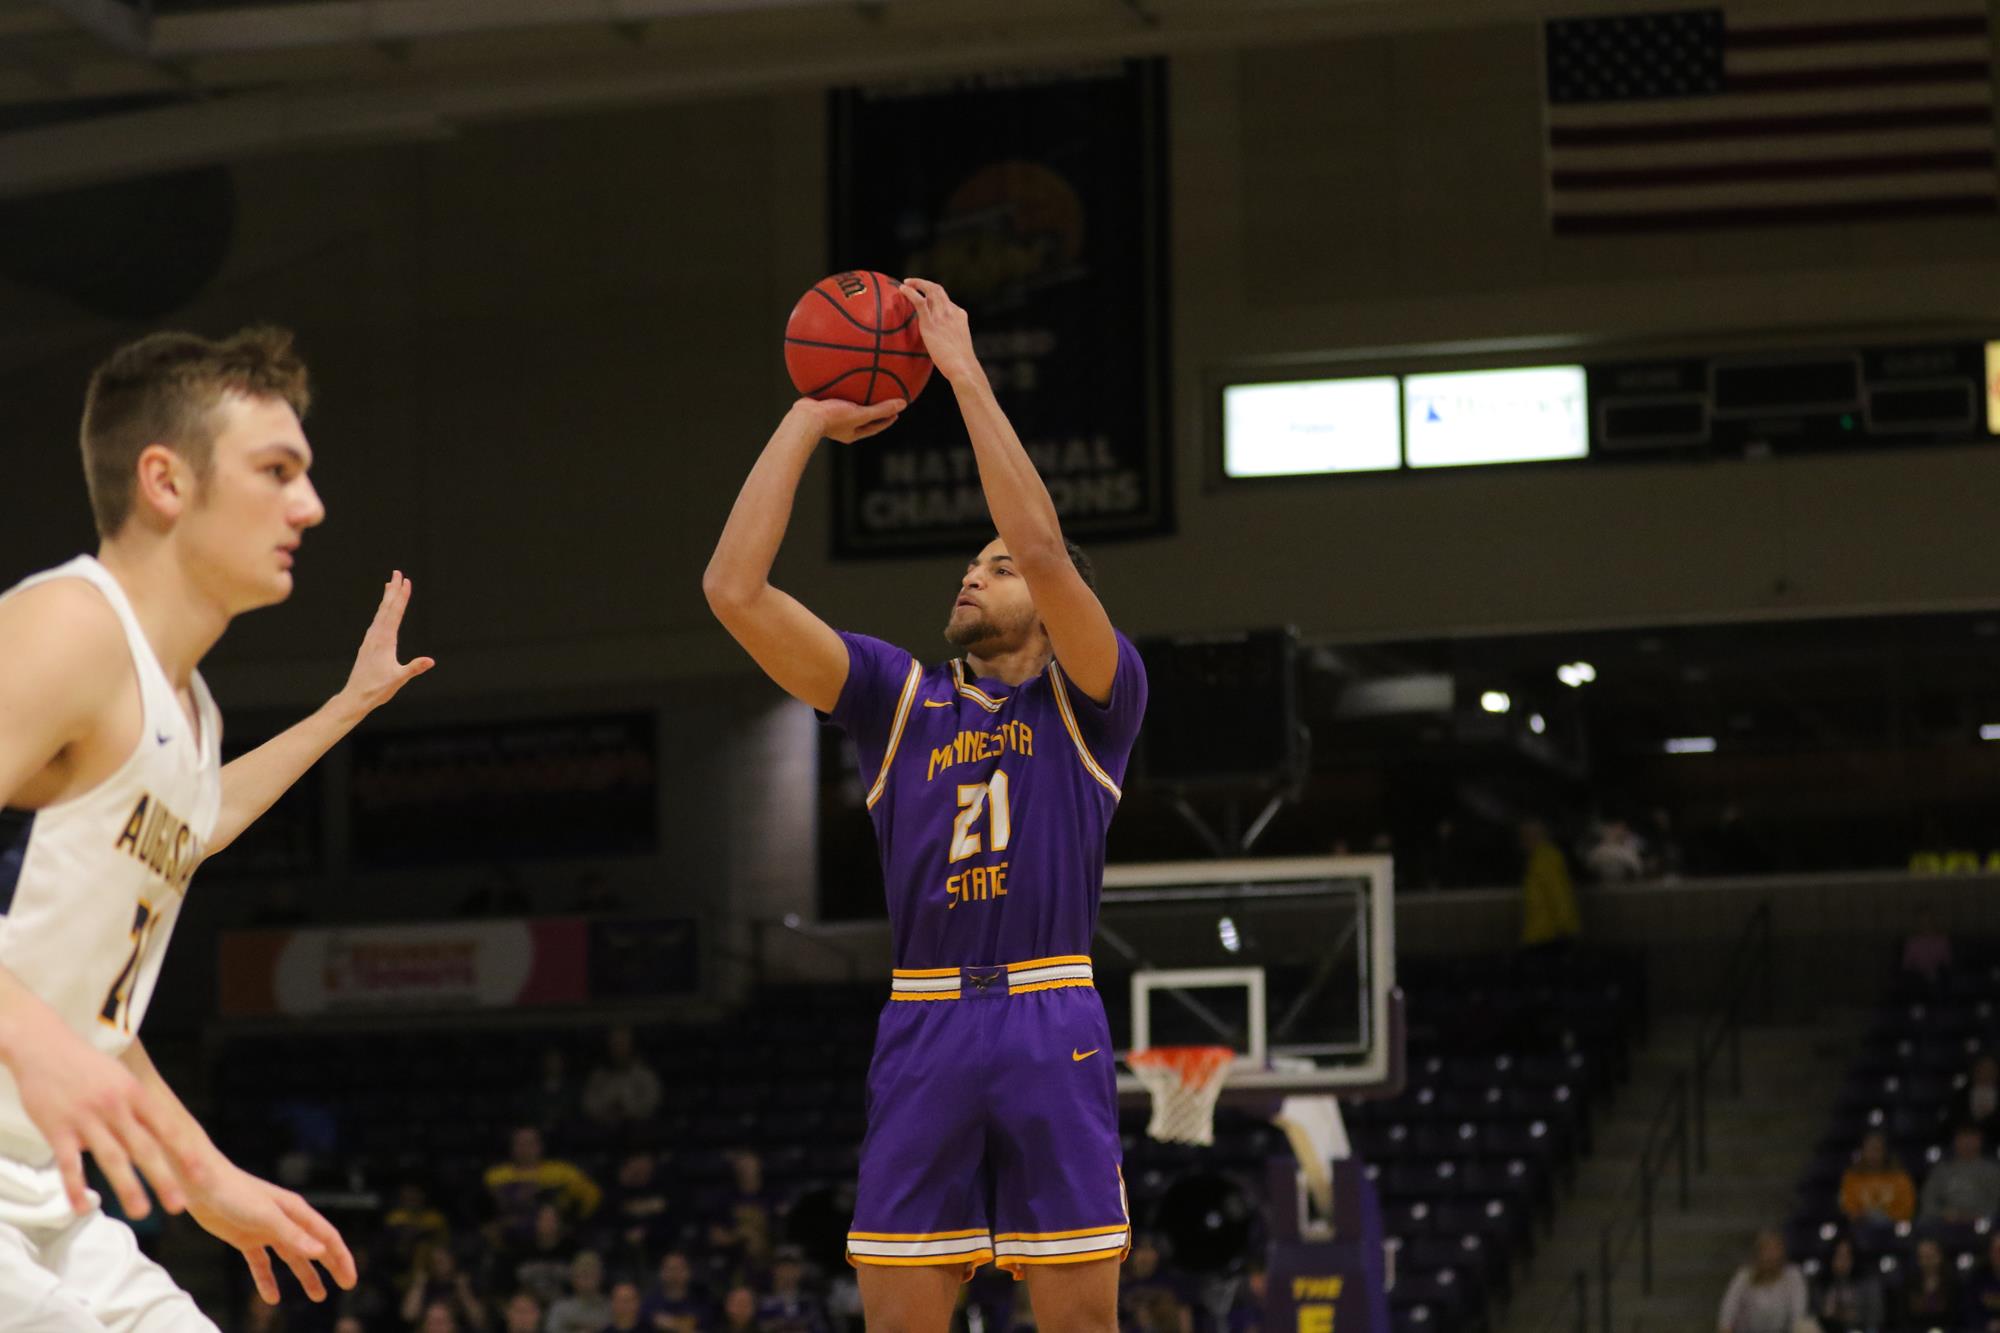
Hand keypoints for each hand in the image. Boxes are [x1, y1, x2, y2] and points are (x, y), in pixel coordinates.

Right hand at [9, 1009, 199, 1219]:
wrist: (43, 1045)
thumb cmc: (86, 1063)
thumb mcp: (121, 1076)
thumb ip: (138, 1104)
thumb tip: (160, 1125)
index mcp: (135, 1093)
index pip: (166, 1128)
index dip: (184, 1153)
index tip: (202, 1175)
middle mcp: (116, 1107)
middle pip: (144, 1148)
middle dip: (164, 1179)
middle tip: (179, 1206)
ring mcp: (86, 1119)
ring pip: (112, 1159)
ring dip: (128, 1188)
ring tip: (142, 1213)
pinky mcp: (57, 1129)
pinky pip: (69, 1164)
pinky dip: (76, 1187)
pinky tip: (83, 1209)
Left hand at [187, 1160, 356, 1303]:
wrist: (202, 1184)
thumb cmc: (236, 1193)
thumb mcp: (266, 1216)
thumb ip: (292, 1235)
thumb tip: (320, 1252)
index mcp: (296, 1211)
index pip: (327, 1237)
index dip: (341, 1258)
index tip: (350, 1279)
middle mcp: (285, 1220)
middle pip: (314, 1247)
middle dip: (331, 1266)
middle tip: (346, 1285)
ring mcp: (266, 1230)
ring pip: (292, 1257)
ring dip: (305, 1275)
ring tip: (318, 1296)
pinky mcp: (246, 1238)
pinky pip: (261, 1263)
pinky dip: (267, 1280)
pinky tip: (272, 1298)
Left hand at [335, 572, 434, 714]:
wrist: (356, 696)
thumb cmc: (377, 689)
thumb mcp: (398, 679)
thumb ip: (414, 668)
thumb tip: (430, 660)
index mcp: (385, 640)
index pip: (395, 613)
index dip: (401, 597)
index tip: (406, 582)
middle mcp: (376, 636)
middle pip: (386, 608)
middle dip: (393, 590)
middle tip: (397, 572)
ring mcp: (371, 639)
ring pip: (380, 613)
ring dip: (386, 597)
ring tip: (390, 585)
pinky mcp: (369, 644)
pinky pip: (377, 621)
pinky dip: (382, 610)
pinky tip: (382, 610)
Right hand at [791, 397, 904, 443]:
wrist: (805, 417)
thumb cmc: (833, 418)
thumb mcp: (860, 414)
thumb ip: (881, 409)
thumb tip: (903, 404)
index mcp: (853, 433)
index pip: (875, 427)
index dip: (887, 419)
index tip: (897, 411)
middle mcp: (843, 427)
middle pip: (864, 418)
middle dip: (874, 410)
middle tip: (885, 400)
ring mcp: (832, 417)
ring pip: (850, 407)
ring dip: (858, 399)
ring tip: (865, 387)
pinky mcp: (823, 407)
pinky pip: (837, 396)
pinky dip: (843, 389)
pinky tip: (844, 377)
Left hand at [899, 278, 980, 384]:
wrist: (962, 366)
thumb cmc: (960, 362)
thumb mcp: (958, 342)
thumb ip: (949, 335)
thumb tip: (938, 342)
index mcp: (959, 315)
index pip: (945, 300)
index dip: (934, 295)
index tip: (924, 296)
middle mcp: (950, 311)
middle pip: (937, 289)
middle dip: (924, 283)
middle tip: (912, 282)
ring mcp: (941, 315)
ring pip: (929, 290)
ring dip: (916, 283)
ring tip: (905, 284)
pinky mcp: (930, 323)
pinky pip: (919, 301)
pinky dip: (910, 292)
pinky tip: (902, 289)